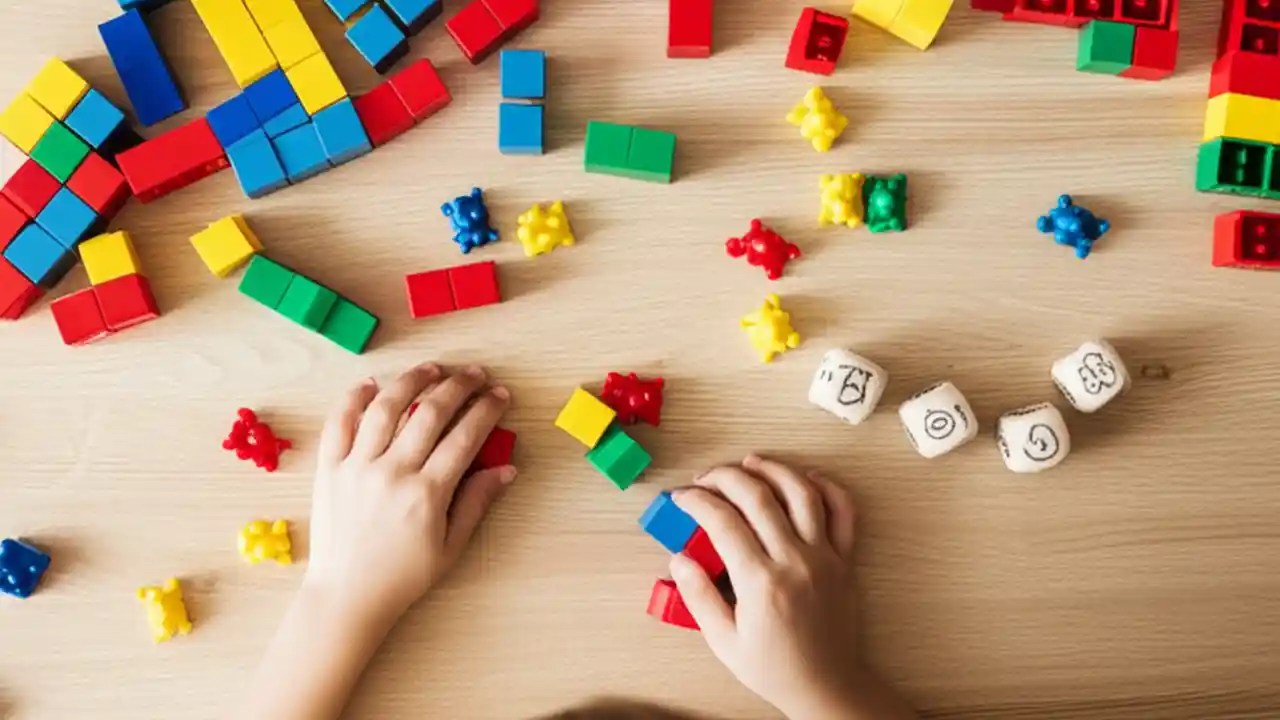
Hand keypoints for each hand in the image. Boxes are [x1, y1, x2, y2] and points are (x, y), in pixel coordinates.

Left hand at [305, 363, 514, 624]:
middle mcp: (391, 473)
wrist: (346, 596)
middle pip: (430, 413)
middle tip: (475, 375)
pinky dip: (354, 398)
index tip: (499, 395)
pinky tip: (373, 384)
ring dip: (412, 381)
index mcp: (426, 494)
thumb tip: (506, 469)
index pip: (465, 437)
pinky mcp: (330, 469)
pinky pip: (339, 423)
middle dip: (458, 387)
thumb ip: (476, 503)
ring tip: (431, 369)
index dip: (486, 410)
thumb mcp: (450, 547)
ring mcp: (356, 468)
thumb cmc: (402, 577)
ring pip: (386, 408)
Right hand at [669, 456, 912, 719]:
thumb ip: (699, 596)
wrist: (828, 686)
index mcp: (761, 583)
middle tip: (705, 478)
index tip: (681, 498)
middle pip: (758, 496)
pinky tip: (802, 478)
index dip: (696, 501)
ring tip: (749, 461)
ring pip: (801, 493)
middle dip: (725, 477)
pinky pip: (842, 511)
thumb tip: (679, 557)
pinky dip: (825, 486)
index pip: (722, 522)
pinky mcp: (845, 559)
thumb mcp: (724, 642)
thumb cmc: (774, 668)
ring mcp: (825, 557)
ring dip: (773, 469)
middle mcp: (795, 561)